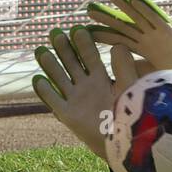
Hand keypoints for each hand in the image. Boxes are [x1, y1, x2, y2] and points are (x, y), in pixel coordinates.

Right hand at [31, 25, 146, 158]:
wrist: (128, 142)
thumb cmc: (133, 114)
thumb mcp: (130, 87)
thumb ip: (124, 67)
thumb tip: (118, 45)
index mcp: (102, 80)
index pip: (90, 57)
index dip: (83, 44)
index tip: (78, 29)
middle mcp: (87, 88)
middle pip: (72, 64)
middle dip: (63, 49)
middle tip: (55, 33)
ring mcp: (76, 100)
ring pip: (60, 79)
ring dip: (51, 66)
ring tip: (41, 51)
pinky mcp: (69, 115)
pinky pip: (54, 101)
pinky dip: (46, 91)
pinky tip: (38, 79)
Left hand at [86, 0, 171, 83]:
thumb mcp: (153, 76)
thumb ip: (137, 72)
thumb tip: (116, 78)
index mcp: (144, 49)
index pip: (119, 40)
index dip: (102, 35)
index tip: (82, 32)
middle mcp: (150, 38)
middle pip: (124, 26)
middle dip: (107, 18)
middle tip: (89, 10)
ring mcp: (160, 34)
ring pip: (138, 17)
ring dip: (124, 5)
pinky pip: (156, 18)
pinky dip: (145, 8)